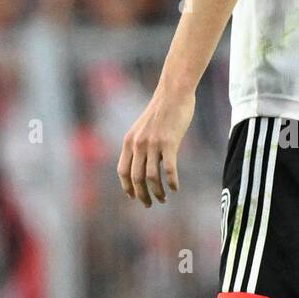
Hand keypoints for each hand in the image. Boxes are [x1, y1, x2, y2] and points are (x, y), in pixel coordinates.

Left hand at [117, 87, 195, 207]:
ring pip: (152, 177)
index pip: (123, 171)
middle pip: (136, 178)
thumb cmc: (160, 111)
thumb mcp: (142, 128)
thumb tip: (142, 165)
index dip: (127, 187)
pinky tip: (175, 188)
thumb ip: (139, 145)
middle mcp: (138, 144)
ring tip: (163, 198)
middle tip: (150, 204)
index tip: (134, 197)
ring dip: (157, 192)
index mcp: (129, 141)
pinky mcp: (169, 142)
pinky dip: (171, 182)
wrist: (173, 93)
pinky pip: (169, 169)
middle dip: (142, 195)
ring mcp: (153, 143)